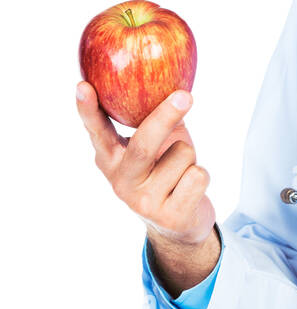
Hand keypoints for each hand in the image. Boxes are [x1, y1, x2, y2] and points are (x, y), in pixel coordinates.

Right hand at [76, 80, 214, 246]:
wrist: (180, 224)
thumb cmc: (167, 171)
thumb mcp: (156, 145)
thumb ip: (152, 119)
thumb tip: (170, 83)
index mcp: (112, 159)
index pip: (97, 130)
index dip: (88, 109)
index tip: (82, 85)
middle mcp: (122, 180)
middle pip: (144, 144)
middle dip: (166, 117)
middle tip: (185, 95)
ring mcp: (144, 201)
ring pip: (182, 155)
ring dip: (190, 156)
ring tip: (181, 171)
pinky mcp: (169, 216)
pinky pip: (197, 176)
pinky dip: (201, 176)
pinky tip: (189, 189)